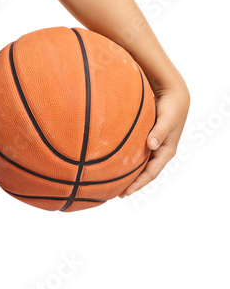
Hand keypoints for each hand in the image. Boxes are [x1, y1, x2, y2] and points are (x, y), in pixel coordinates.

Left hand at [117, 81, 189, 197]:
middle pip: (145, 173)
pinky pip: (137, 153)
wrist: (174, 95)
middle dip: (133, 183)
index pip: (151, 173)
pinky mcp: (147, 138)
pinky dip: (128, 160)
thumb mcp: (166, 120)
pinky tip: (116, 162)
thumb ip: (159, 132)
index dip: (139, 184)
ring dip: (130, 173)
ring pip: (141, 164)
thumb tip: (151, 145)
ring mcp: (154, 146)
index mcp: (166, 152)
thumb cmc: (171, 108)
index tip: (127, 192)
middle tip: (117, 194)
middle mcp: (160, 151)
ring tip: (114, 182)